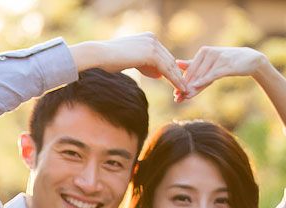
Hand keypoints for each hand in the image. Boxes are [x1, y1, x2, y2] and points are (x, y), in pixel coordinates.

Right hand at [74, 33, 188, 95]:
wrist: (100, 55)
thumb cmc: (110, 60)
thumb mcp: (132, 61)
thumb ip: (146, 65)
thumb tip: (159, 74)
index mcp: (148, 38)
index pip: (164, 56)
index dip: (171, 70)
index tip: (177, 81)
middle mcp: (153, 39)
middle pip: (170, 60)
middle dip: (177, 75)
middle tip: (184, 88)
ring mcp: (153, 45)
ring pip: (171, 65)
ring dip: (179, 79)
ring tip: (185, 91)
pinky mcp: (151, 54)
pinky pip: (167, 70)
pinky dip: (175, 80)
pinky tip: (180, 88)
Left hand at [175, 46, 268, 100]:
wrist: (250, 60)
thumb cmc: (228, 62)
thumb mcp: (210, 62)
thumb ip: (195, 64)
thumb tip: (177, 63)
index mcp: (203, 51)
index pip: (191, 69)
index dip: (182, 82)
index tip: (175, 94)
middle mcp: (209, 53)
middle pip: (195, 73)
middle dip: (186, 87)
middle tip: (177, 98)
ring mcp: (218, 58)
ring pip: (202, 75)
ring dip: (193, 87)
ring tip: (185, 97)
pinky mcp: (226, 65)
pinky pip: (213, 74)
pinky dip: (204, 81)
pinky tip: (196, 88)